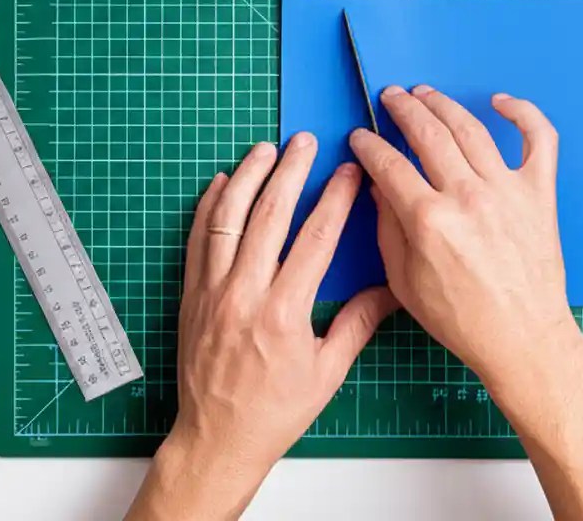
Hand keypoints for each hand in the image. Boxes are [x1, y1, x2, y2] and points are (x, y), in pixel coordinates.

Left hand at [129, 135, 397, 519]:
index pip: (316, 238)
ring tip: (263, 149)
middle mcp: (245, 295)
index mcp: (285, 313)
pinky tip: (222, 183)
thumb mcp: (328, 372)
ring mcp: (212, 292)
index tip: (349, 171)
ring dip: (247, 178)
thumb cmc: (275, 413)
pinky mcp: (191, 295)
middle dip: (290, 171)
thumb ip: (357, 323)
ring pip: (228, 218)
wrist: (217, 439)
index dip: (336, 198)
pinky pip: (198, 240)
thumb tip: (391, 288)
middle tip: (303, 142)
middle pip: (270, 215)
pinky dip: (209, 207)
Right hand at [348, 85, 582, 387]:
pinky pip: (538, 139)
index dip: (369, 145)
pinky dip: (523, 113)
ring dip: (443, 104)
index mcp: (428, 220)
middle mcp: (468, 196)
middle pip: (428, 134)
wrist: (522, 337)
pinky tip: (501, 101)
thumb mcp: (404, 281)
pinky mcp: (539, 193)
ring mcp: (507, 190)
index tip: (361, 138)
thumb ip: (387, 228)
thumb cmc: (460, 318)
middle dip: (403, 109)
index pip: (389, 164)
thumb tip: (379, 187)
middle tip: (390, 97)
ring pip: (471, 128)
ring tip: (425, 93)